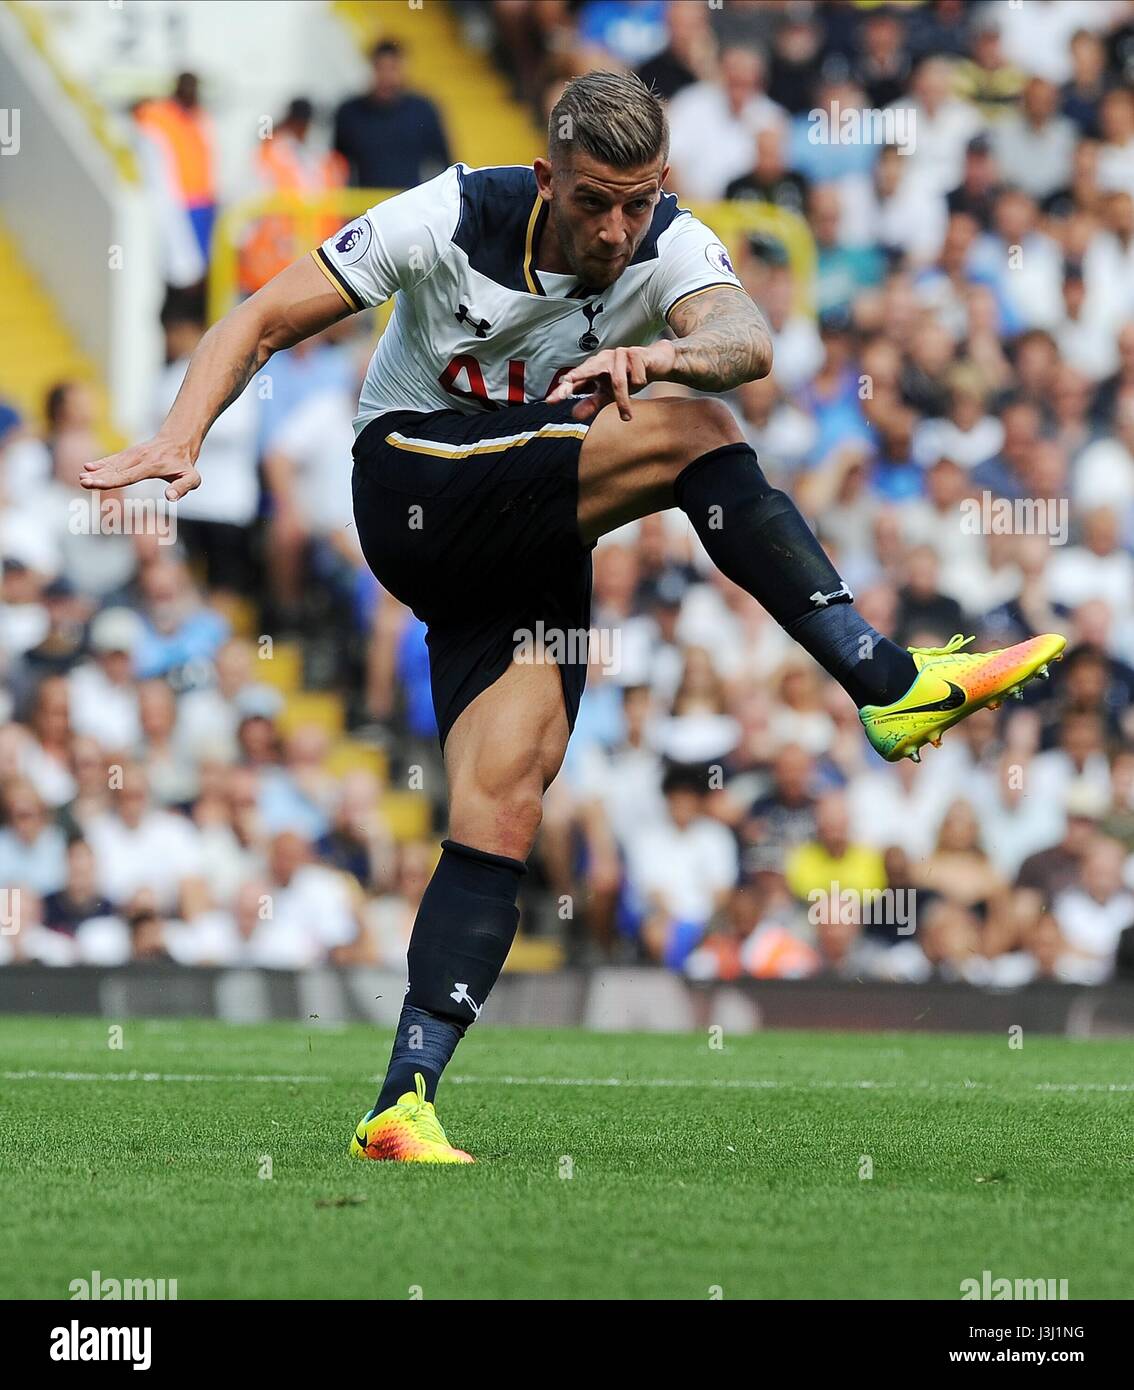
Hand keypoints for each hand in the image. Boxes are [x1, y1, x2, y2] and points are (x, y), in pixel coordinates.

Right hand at [81, 435, 200, 501]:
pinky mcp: (130, 454)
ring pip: (112, 464)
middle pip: (116, 470)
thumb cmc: (185, 464)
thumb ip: (182, 488)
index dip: (112, 480)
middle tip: (82, 482)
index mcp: (152, 466)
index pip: (128, 475)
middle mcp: (139, 458)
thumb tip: (169, 497)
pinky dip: (101, 463)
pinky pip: (113, 459)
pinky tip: (88, 467)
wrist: (179, 440)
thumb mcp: (192, 478)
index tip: (96, 483)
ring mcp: (133, 455)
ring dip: (97, 471)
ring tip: (81, 478)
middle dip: (99, 477)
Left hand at [546, 341, 675, 421]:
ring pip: (618, 381)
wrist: (657, 362)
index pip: (577, 378)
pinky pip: (636, 377)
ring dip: (623, 400)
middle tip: (567, 382)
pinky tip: (644, 378)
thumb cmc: (630, 375)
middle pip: (589, 369)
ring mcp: (620, 354)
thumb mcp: (609, 393)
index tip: (550, 400)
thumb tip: (574, 415)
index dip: (564, 389)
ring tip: (626, 415)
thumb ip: (592, 402)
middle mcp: (605, 358)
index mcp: (595, 366)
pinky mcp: (636, 353)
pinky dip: (640, 383)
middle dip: (578, 375)